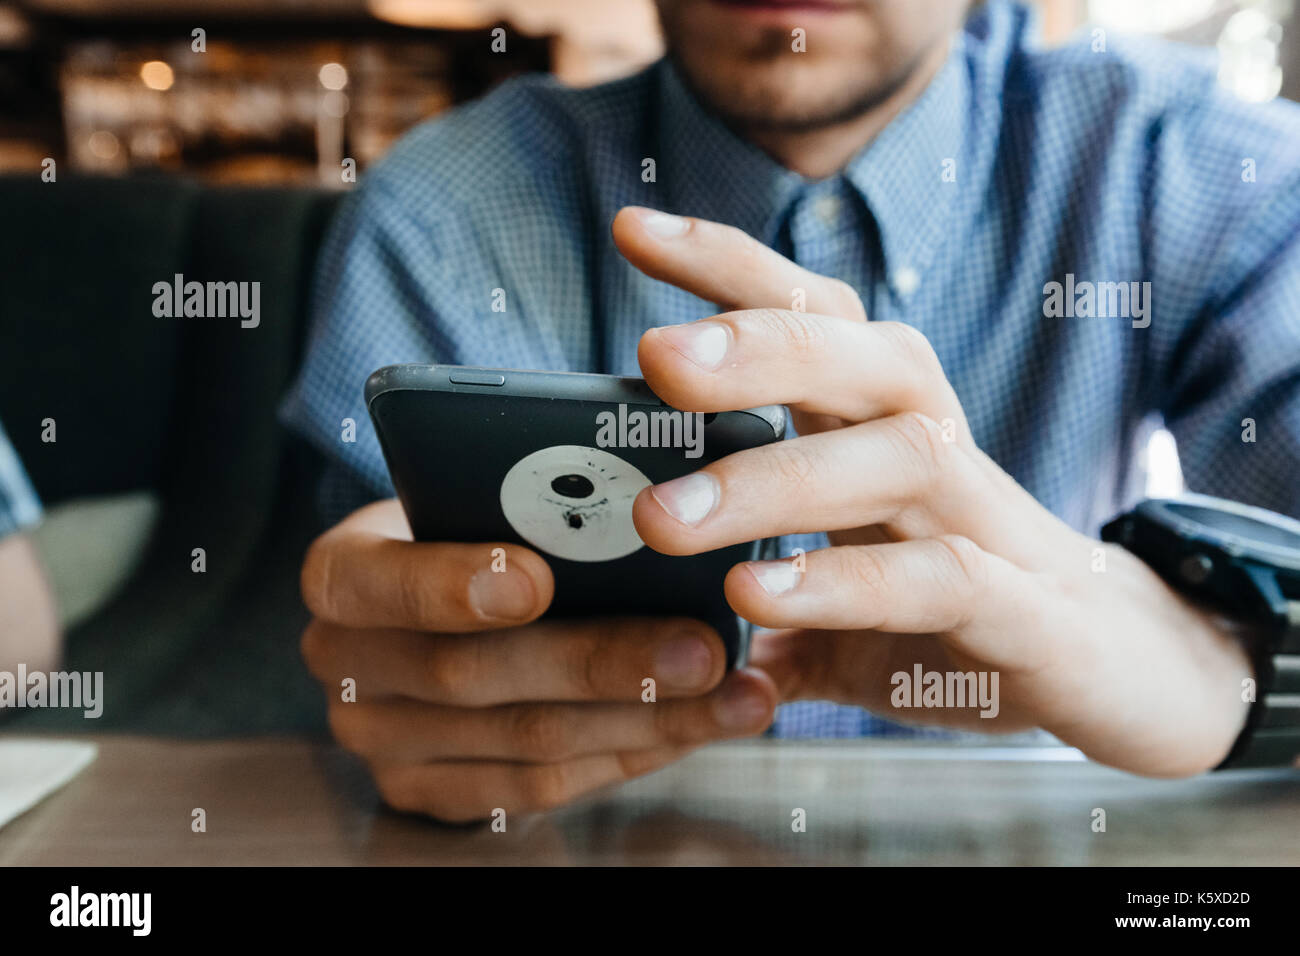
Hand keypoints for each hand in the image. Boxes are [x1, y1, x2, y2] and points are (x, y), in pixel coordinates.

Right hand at [298, 499, 777, 821]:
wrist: (430, 601)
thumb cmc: (467, 527)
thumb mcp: (468, 492)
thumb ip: (527, 498)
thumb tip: (652, 492)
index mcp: (341, 572)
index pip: (376, 581)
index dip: (452, 584)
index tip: (536, 577)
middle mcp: (346, 663)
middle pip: (471, 675)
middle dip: (598, 662)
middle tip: (698, 647)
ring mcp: (384, 740)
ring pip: (523, 742)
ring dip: (644, 719)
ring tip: (732, 690)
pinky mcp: (431, 791)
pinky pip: (539, 789)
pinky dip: (628, 755)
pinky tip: (696, 725)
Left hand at [613, 206, 1253, 776]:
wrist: (1123, 676)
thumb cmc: (969, 620)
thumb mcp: (848, 606)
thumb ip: (772, 614)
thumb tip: (681, 643)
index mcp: (884, 434)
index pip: (818, 321)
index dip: (732, 269)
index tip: (634, 230)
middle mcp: (935, 457)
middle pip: (863, 358)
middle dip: (759, 344)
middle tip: (655, 354)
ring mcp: (987, 528)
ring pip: (897, 458)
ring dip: (774, 480)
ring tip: (665, 518)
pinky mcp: (1028, 614)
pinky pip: (943, 577)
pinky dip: (844, 584)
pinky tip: (757, 596)